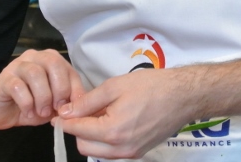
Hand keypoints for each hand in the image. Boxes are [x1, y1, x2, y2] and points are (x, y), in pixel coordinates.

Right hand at [0, 48, 86, 130]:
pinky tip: (28, 112)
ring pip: (36, 74)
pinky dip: (27, 103)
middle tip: (57, 109)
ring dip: (43, 98)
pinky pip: (18, 87)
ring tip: (42, 112)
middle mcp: (34, 57)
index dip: (74, 89)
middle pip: (53, 63)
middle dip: (59, 89)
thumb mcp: (53, 105)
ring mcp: (17, 66)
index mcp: (49, 60)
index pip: (68, 68)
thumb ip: (67, 100)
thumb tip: (83, 104)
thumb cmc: (29, 105)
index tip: (73, 107)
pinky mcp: (4, 79)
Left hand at [56, 68, 194, 159]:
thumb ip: (88, 102)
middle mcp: (121, 148)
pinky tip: (109, 120)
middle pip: (84, 146)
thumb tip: (66, 111)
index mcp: (113, 131)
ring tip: (96, 113)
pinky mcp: (139, 152)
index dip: (63, 121)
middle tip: (79, 110)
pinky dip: (104, 140)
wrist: (183, 95)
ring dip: (90, 136)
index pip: (77, 130)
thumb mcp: (114, 87)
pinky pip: (112, 151)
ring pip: (97, 151)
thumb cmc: (151, 86)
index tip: (56, 113)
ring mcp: (131, 153)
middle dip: (77, 129)